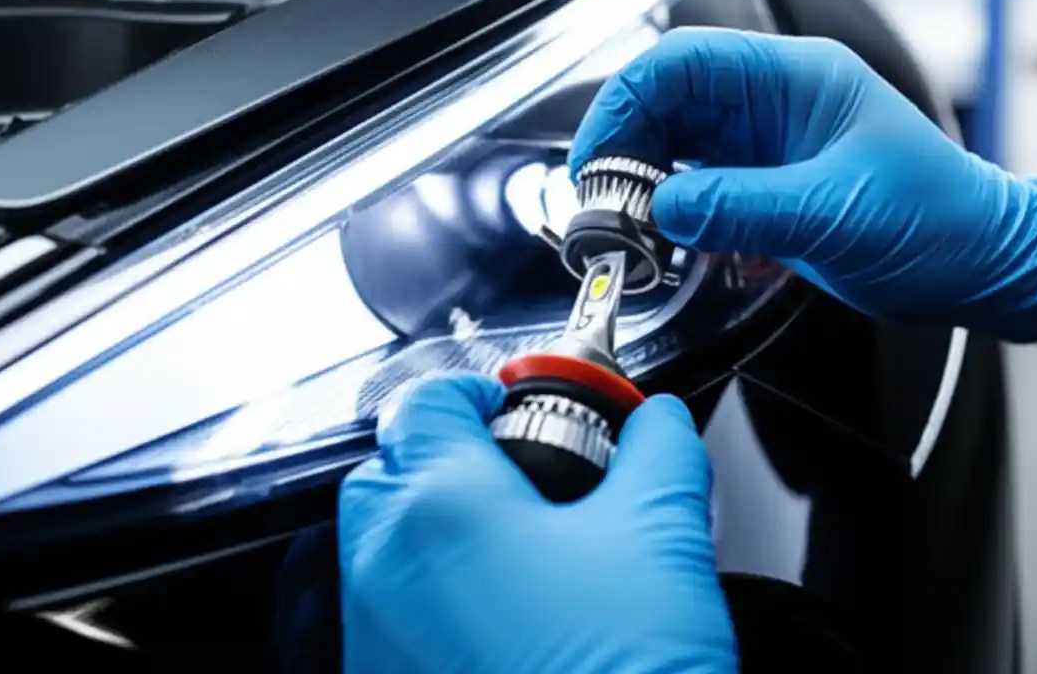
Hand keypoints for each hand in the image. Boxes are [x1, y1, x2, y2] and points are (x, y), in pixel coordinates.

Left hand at [338, 373, 736, 673]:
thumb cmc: (622, 672)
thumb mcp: (662, 534)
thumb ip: (658, 450)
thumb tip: (658, 421)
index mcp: (442, 504)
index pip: (427, 402)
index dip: (481, 390)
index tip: (520, 406)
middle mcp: (385, 566)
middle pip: (389, 470)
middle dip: (449, 456)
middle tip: (523, 478)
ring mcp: (373, 637)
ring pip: (383, 547)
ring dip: (436, 528)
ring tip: (518, 553)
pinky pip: (389, 616)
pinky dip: (430, 596)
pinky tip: (501, 620)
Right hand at [569, 27, 1036, 342]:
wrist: (980, 264)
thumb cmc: (938, 219)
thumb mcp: (837, 212)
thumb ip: (743, 208)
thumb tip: (662, 208)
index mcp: (795, 79)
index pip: (685, 63)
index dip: (627, 102)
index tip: (598, 156)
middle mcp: (772, 106)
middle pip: (668, 105)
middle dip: (624, 149)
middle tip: (600, 205)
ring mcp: (765, 149)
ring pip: (674, 150)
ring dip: (641, 186)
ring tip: (623, 230)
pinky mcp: (763, 192)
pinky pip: (695, 192)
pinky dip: (669, 215)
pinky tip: (659, 242)